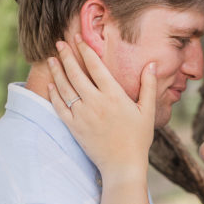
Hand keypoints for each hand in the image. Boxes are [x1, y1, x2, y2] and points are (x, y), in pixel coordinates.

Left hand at [46, 36, 154, 178]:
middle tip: (59, 43)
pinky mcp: (74, 127)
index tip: (77, 38)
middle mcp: (95, 102)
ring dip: (57, 71)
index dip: (85, 50)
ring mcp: (82, 115)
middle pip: (76, 73)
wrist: (123, 165)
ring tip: (51, 59)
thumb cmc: (138, 139)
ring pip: (65, 88)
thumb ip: (149, 86)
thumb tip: (152, 64)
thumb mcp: (147, 111)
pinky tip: (51, 85)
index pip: (95, 66)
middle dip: (66, 55)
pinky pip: (60, 107)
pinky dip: (54, 95)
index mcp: (114, 95)